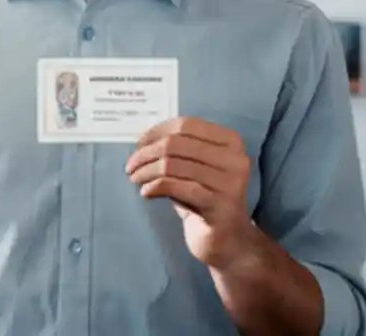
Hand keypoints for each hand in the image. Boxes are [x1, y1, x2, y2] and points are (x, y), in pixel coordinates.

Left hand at [126, 117, 255, 269]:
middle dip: (146, 154)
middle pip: (176, 144)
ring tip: (135, 179)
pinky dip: (154, 187)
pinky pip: (176, 187)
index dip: (156, 132)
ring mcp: (230, 182)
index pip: (186, 125)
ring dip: (145, 172)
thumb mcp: (193, 167)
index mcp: (230, 142)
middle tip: (130, 166)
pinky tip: (146, 193)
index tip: (138, 145)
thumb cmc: (204, 198)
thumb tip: (142, 139)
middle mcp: (235, 159)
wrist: (229, 240)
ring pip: (172, 165)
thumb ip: (177, 149)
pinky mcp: (219, 205)